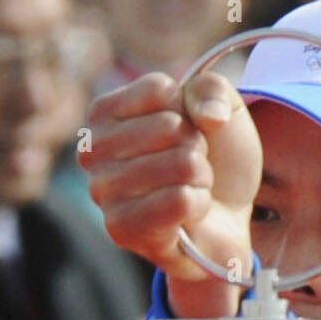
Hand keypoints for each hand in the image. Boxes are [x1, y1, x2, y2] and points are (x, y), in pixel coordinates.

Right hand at [79, 70, 262, 318]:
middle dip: (199, 149)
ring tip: (191, 188)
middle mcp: (92, 151)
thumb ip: (213, 90)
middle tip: (192, 168)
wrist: (228, 218)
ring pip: (180, 165)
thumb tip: (210, 116)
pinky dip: (200, 204)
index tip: (188, 133)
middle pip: (171, 128)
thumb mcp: (222, 111)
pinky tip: (190, 213)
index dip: (191, 112)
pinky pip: (179, 201)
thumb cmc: (215, 161)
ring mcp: (103, 192)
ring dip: (201, 178)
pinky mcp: (122, 229)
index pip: (160, 90)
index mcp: (105, 113)